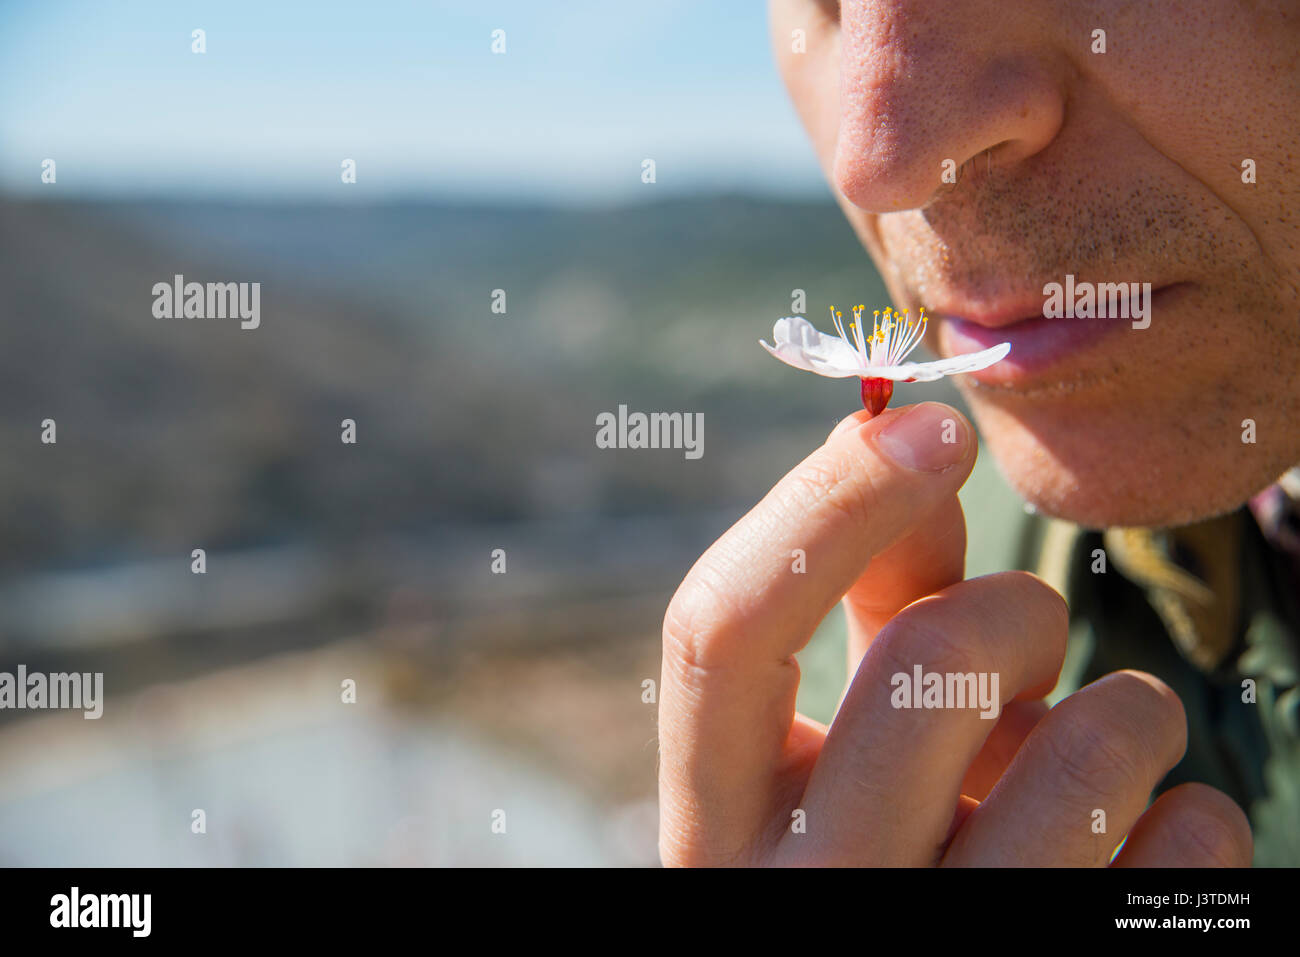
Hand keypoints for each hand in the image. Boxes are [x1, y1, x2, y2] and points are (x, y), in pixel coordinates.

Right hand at [658, 402, 1251, 865]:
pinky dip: (1186, 810)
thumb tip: (902, 435)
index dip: (825, 503)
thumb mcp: (843, 745)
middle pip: (924, 664)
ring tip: (1100, 743)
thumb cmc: (879, 848)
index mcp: (718, 821)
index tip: (929, 429)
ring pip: (1084, 756)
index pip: (721, 631)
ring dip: (1124, 712)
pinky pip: (1186, 843)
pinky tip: (1135, 835)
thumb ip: (865, 601)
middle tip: (1030, 640)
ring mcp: (936, 948)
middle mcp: (804, 897)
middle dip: (1015, 613)